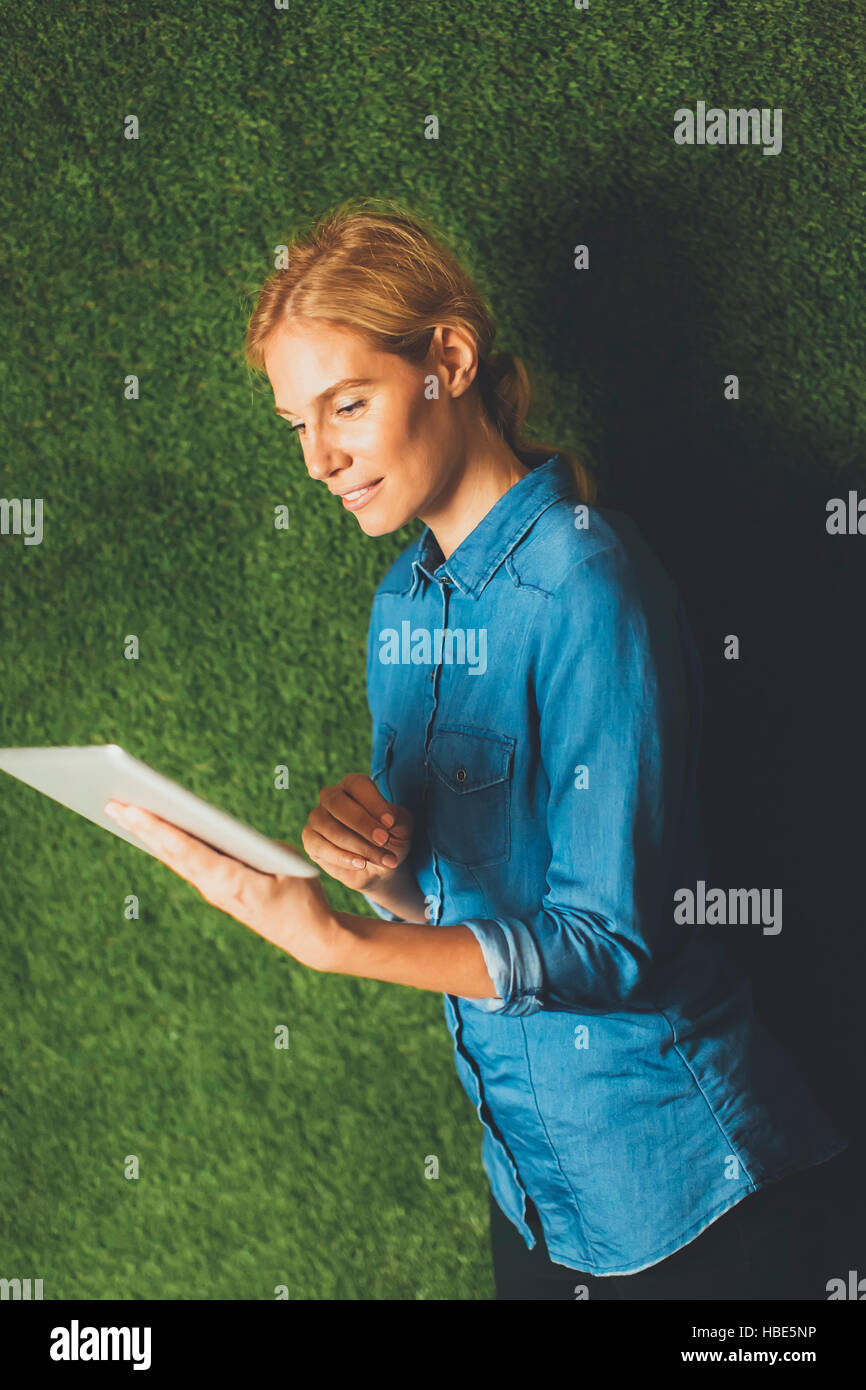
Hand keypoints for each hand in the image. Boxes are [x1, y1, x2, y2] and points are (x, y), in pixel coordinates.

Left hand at [103, 801, 338, 970]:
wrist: (309, 936)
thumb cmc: (303, 897)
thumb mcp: (287, 863)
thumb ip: (254, 845)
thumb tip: (220, 831)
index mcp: (232, 882)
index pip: (187, 850)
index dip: (159, 829)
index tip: (133, 809)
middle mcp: (215, 888)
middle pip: (172, 852)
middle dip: (142, 827)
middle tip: (112, 802)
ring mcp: (213, 891)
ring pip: (174, 858)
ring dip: (148, 835)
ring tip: (121, 810)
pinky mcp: (216, 890)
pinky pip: (185, 863)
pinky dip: (165, 844)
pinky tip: (150, 830)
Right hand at [301, 773, 413, 893]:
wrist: (380, 869)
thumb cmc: (391, 840)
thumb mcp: (402, 827)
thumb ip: (396, 820)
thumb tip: (386, 820)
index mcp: (353, 786)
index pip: (357, 784)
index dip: (373, 802)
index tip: (390, 822)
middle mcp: (332, 798)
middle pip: (337, 802)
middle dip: (362, 823)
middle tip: (383, 840)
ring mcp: (318, 818)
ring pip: (330, 827)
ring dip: (358, 845)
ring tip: (381, 859)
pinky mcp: (310, 840)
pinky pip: (318, 846)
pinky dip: (341, 857)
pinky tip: (360, 864)